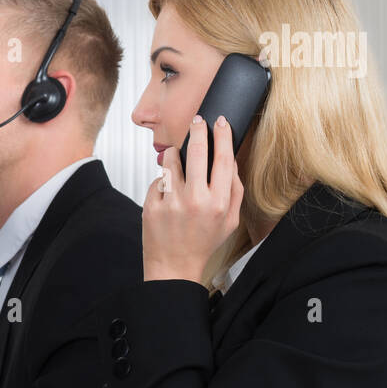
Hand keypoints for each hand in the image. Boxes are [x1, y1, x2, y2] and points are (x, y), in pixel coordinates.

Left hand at [143, 114, 243, 282]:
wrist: (174, 266)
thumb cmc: (203, 242)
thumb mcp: (230, 220)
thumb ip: (235, 190)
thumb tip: (231, 159)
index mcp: (219, 203)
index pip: (224, 159)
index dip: (223, 135)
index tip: (220, 122)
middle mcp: (196, 200)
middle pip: (197, 151)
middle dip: (198, 130)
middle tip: (198, 121)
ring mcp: (171, 202)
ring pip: (171, 160)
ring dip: (174, 156)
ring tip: (178, 166)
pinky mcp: (151, 205)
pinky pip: (158, 180)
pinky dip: (163, 183)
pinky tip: (167, 196)